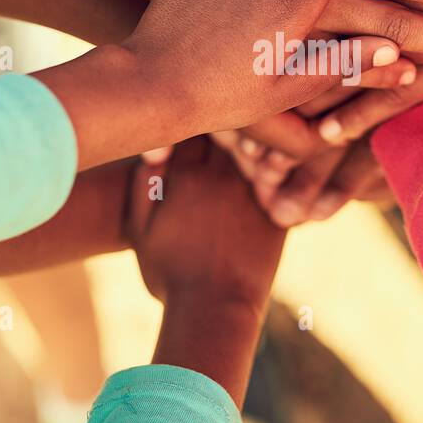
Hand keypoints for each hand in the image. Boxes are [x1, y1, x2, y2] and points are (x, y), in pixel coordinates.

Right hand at [126, 137, 285, 406]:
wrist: (213, 310)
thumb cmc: (169, 271)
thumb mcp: (139, 228)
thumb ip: (142, 182)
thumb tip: (154, 145)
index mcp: (186, 172)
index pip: (191, 117)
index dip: (191, 112)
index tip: (191, 113)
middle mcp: (223, 173)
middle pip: (231, 122)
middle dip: (228, 117)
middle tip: (225, 117)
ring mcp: (254, 189)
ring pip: (260, 142)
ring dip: (255, 137)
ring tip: (247, 141)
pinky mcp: (276, 208)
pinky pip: (283, 173)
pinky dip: (277, 164)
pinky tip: (270, 165)